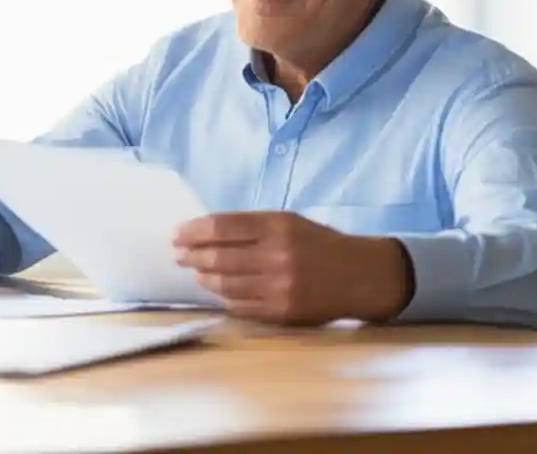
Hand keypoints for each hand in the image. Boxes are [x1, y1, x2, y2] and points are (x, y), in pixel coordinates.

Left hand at [173, 210, 410, 324]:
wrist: (360, 276)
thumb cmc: (319, 244)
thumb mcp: (289, 222)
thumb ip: (251, 226)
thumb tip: (206, 232)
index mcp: (278, 226)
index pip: (223, 227)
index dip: (194, 231)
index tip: (177, 233)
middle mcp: (277, 256)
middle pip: (219, 257)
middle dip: (192, 255)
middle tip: (179, 254)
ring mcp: (279, 287)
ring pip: (225, 284)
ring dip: (204, 277)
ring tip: (196, 271)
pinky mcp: (281, 313)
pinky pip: (240, 306)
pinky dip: (224, 297)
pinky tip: (218, 290)